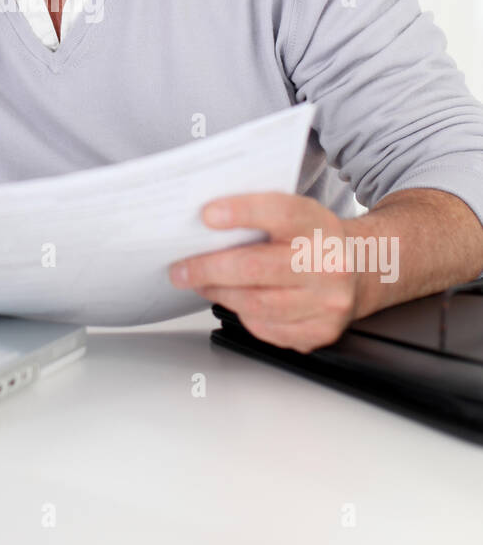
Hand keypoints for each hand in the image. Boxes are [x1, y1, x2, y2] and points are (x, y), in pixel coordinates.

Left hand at [169, 192, 358, 352]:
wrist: (364, 269)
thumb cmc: (316, 239)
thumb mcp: (299, 214)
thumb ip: (261, 217)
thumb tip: (204, 223)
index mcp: (318, 226)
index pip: (280, 213)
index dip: (242, 212)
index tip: (207, 215)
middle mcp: (327, 265)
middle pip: (256, 267)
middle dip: (208, 269)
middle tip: (180, 269)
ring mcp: (327, 303)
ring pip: (257, 304)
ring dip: (219, 294)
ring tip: (200, 283)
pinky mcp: (320, 331)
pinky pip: (267, 328)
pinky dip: (242, 315)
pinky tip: (233, 301)